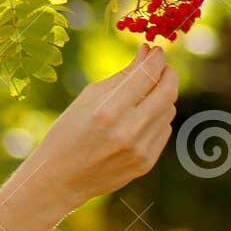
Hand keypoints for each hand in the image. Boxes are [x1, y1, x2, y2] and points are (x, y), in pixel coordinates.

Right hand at [0, 45, 178, 230]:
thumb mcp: (88, 98)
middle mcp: (128, 131)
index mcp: (108, 111)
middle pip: (167, 92)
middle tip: (161, 66)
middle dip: (168, 73)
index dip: (156, 58)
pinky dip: (157, 118)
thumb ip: (123, 76)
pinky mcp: (146, 163)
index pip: (147, 75)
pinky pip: (164, 130)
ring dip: (161, 96)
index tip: (156, 50)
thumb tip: (147, 53)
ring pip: (168, 110)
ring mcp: (140, 150)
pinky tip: (140, 118)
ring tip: (144, 94)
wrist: (61, 180)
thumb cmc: (68, 133)